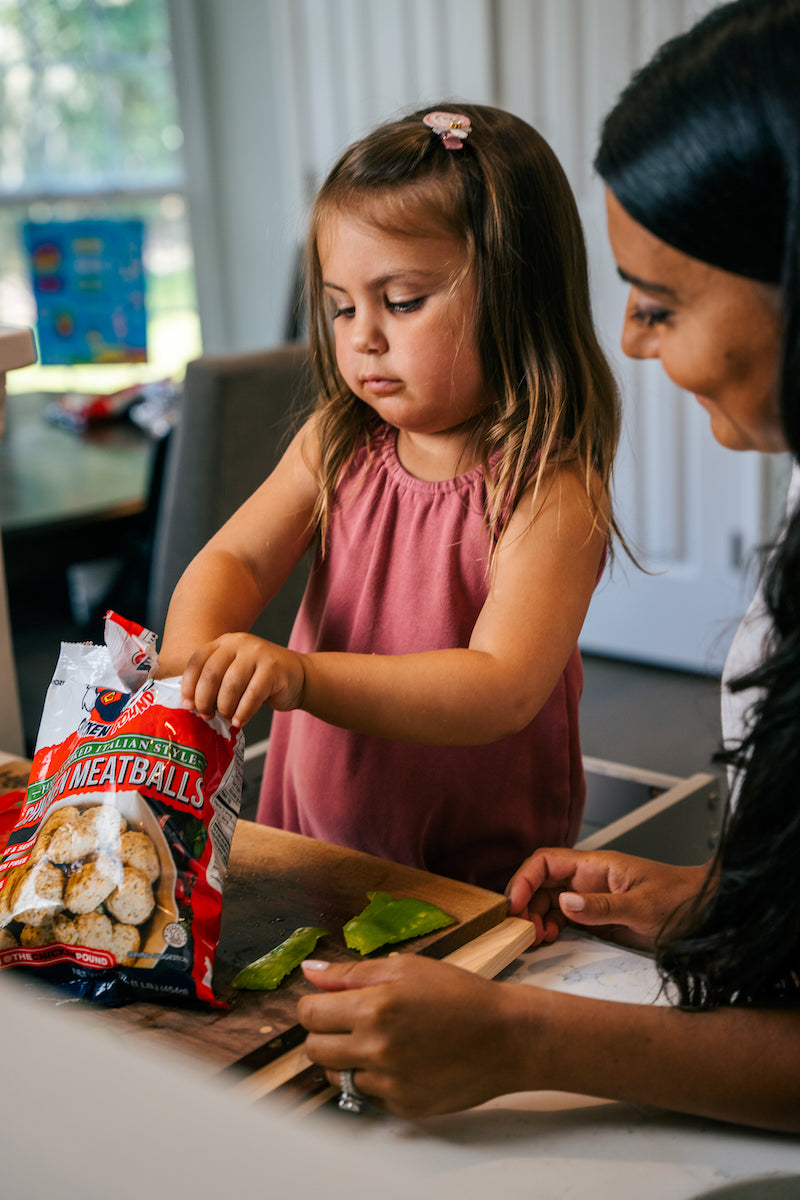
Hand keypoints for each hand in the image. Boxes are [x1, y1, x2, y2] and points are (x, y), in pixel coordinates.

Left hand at [180, 632, 305, 726]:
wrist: (298, 677)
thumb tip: (191, 706)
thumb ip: (214, 682)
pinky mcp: (273, 668)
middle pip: (211, 673)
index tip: (187, 705)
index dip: (188, 685)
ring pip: (231, 685)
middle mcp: (239, 643)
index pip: (197, 660)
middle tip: (206, 715)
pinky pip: (252, 695)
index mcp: (224, 642)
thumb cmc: (259, 680)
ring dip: (225, 707)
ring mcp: (257, 653)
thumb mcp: (233, 672)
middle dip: (204, 699)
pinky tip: (239, 720)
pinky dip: (243, 712)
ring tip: (227, 717)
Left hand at [299, 955, 528, 1117]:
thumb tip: (310, 973)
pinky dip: (373, 1080)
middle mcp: (376, 1049)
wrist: (506, 1037)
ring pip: (335, 1078)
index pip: (308, 1015)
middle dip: (324, 1033)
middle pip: (313, 1050)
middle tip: (351, 1021)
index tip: (328, 1003)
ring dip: (346, 1059)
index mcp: (374, 1008)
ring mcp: (388, 1083)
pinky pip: (366, 1096)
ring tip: (378, 1041)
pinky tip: (400, 1061)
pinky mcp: (402, 1107)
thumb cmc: (460, 994)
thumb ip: (351, 973)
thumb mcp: (407, 968)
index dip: (315, 1005)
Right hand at [506, 847, 708, 950]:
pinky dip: (550, 927)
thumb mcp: (643, 907)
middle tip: (522, 930)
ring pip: (550, 900)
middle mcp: (589, 878)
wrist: (708, 910)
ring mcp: (593, 897)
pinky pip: (564, 917)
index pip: (546, 861)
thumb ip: (603, 906)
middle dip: (526, 902)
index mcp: (596, 866)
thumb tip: (563, 903)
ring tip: (537, 938)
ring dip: (536, 917)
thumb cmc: (682, 900)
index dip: (524, 879)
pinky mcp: (599, 915)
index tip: (513, 905)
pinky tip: (549, 939)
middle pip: (542, 882)